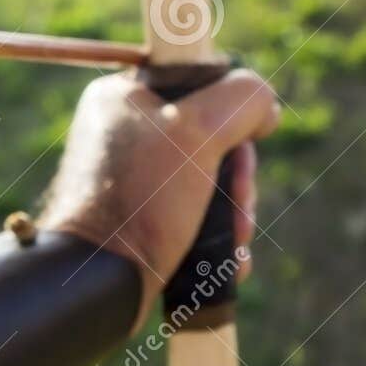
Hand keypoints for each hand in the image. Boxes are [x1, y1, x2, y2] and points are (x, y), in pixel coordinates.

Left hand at [41, 69, 278, 321]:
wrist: (98, 283)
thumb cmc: (141, 201)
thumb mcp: (197, 132)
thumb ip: (241, 100)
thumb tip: (266, 105)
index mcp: (123, 96)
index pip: (201, 82)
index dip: (232, 114)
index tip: (241, 146)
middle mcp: (123, 132)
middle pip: (210, 137)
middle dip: (238, 177)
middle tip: (240, 204)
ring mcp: (130, 178)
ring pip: (208, 180)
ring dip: (234, 211)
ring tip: (236, 240)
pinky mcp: (138, 218)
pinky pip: (192, 213)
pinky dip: (217, 234)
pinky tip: (231, 257)